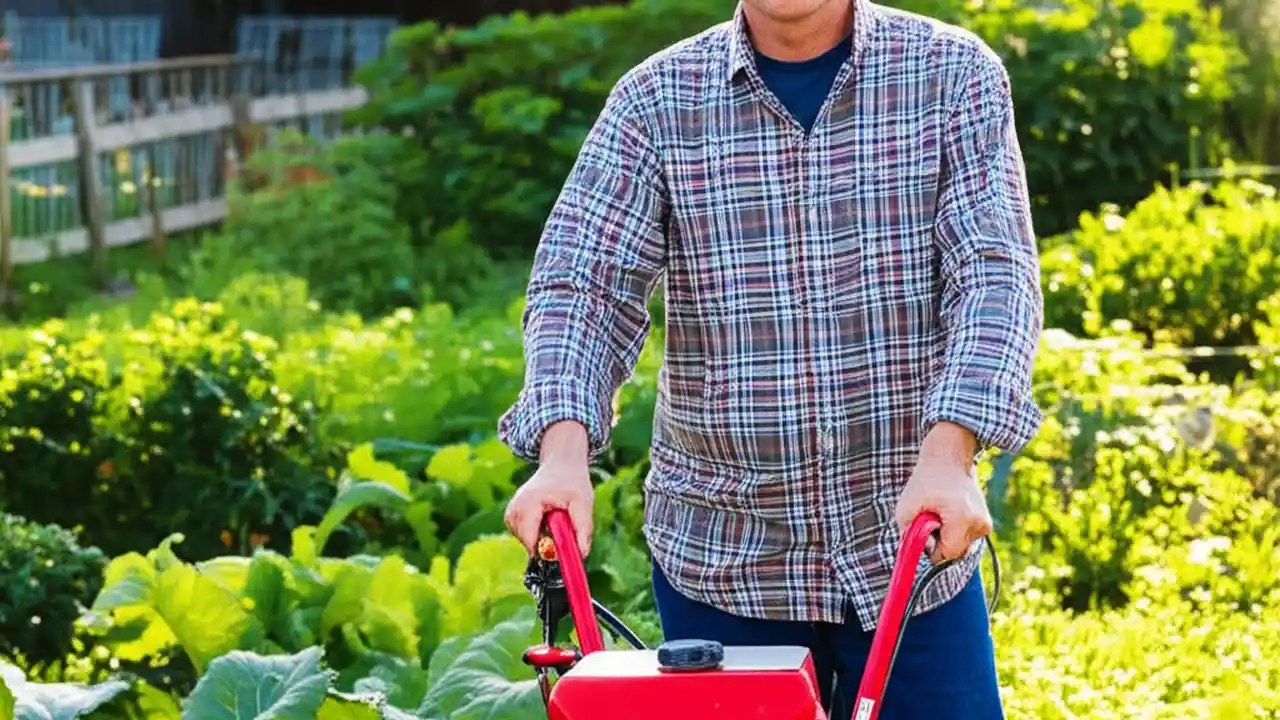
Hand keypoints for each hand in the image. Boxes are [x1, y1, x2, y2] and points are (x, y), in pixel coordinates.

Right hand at [504, 421, 594, 557]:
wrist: (561, 465)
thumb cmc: (573, 483)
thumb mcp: (584, 503)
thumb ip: (583, 529)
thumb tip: (582, 554)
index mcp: (531, 502)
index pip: (529, 538)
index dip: (544, 550)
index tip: (559, 551)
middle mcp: (516, 505)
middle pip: (524, 541)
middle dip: (543, 543)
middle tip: (559, 530)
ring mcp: (512, 508)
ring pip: (522, 538)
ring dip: (539, 537)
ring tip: (553, 520)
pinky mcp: (512, 512)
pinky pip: (520, 533)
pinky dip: (533, 532)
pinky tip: (544, 519)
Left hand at [894, 421, 992, 564]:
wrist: (949, 458)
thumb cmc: (925, 481)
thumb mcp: (906, 507)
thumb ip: (908, 535)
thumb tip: (918, 554)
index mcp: (962, 519)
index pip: (947, 554)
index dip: (931, 549)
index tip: (924, 532)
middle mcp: (979, 523)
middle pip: (956, 552)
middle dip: (940, 543)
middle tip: (930, 520)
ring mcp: (985, 523)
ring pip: (961, 547)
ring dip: (947, 537)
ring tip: (940, 514)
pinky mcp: (986, 523)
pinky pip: (967, 539)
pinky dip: (955, 532)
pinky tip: (949, 514)